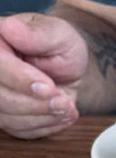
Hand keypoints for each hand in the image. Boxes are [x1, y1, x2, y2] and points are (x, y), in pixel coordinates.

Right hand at [0, 12, 87, 138]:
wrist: (67, 68)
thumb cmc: (60, 46)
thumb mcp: (58, 34)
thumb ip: (37, 34)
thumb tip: (11, 27)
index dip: (21, 79)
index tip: (49, 87)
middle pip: (1, 97)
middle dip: (37, 103)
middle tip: (64, 101)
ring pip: (8, 117)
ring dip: (43, 116)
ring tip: (67, 107)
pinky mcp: (5, 115)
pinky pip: (20, 130)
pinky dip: (45, 126)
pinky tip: (60, 115)